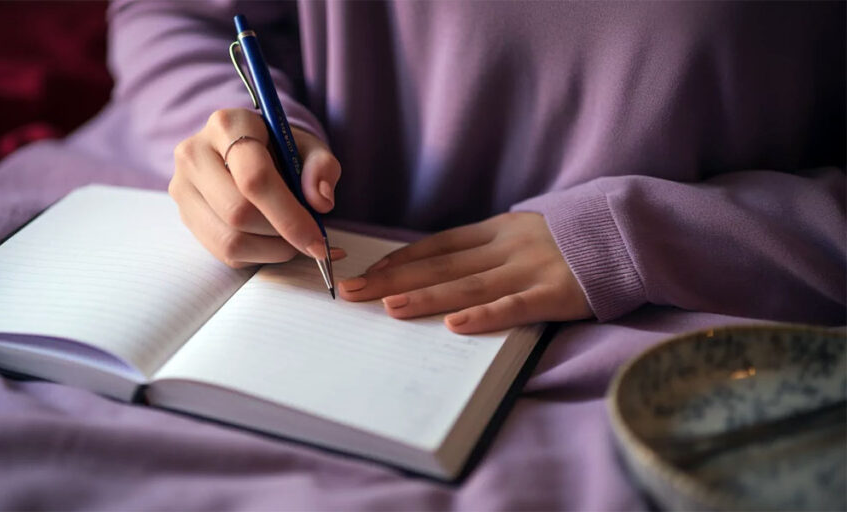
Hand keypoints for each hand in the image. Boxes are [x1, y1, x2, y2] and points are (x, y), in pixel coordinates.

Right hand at [169, 108, 343, 267]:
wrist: (246, 150)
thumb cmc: (281, 149)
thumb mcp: (309, 148)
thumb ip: (322, 168)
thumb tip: (320, 202)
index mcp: (228, 125)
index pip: (255, 178)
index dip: (289, 216)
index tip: (318, 241)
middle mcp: (195, 153)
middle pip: (238, 212)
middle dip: (280, 233)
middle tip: (308, 238)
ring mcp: (183, 186)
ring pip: (229, 239)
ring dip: (270, 249)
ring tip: (290, 238)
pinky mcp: (184, 214)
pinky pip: (222, 252)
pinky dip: (256, 255)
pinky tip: (271, 241)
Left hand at [338, 213, 592, 333]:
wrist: (630, 232)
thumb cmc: (572, 238)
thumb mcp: (524, 231)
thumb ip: (486, 246)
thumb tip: (439, 265)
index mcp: (497, 231)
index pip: (437, 246)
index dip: (400, 259)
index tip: (367, 273)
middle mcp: (506, 247)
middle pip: (440, 265)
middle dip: (393, 279)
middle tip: (353, 292)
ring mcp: (530, 269)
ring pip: (468, 285)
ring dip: (426, 297)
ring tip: (389, 307)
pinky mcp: (556, 293)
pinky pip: (514, 306)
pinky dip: (483, 316)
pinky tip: (455, 325)